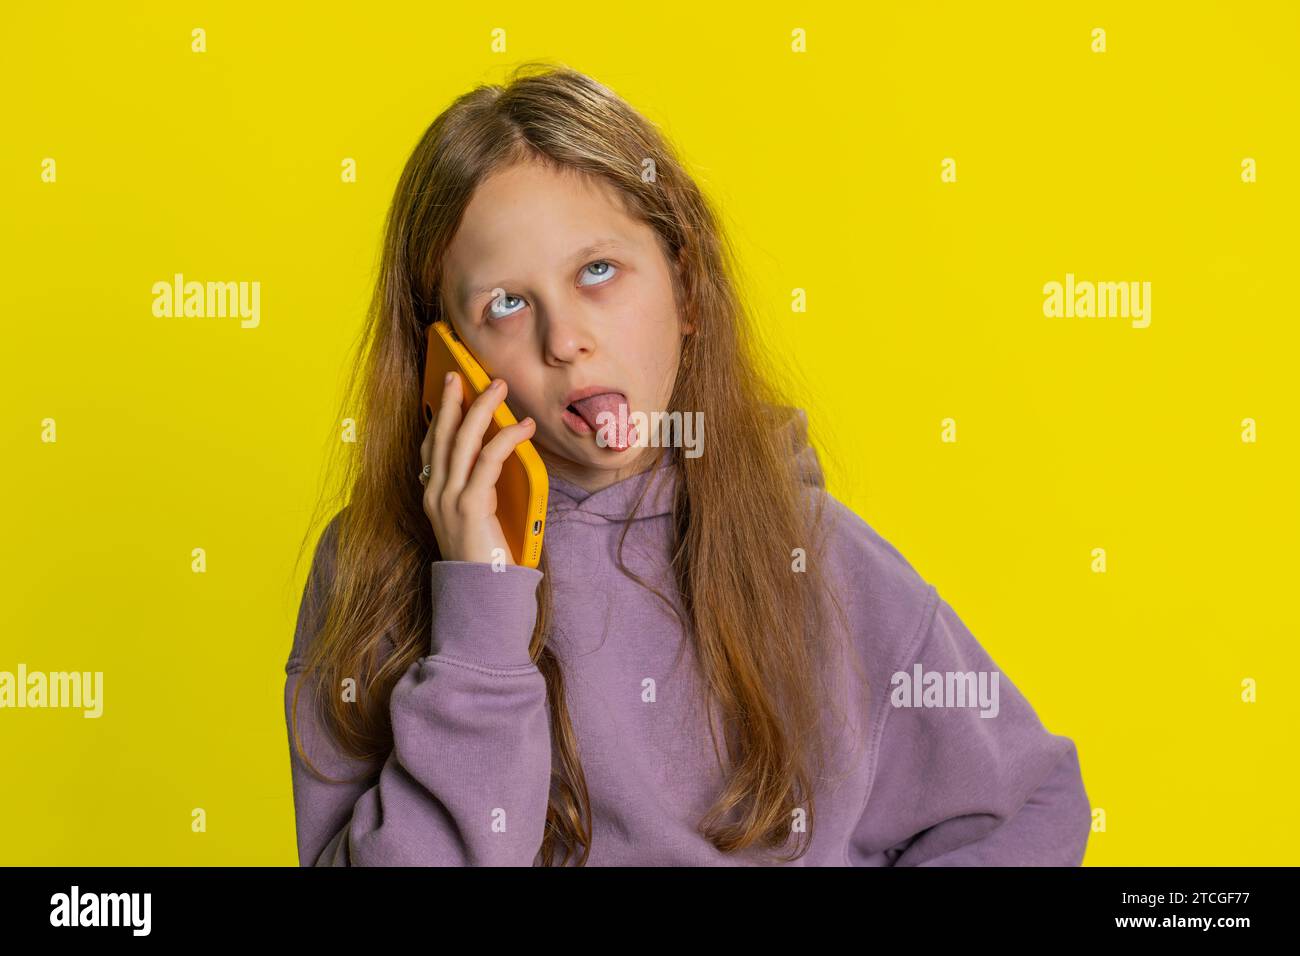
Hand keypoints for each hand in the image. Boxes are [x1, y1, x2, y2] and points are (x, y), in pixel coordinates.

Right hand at [420, 372, 535, 564]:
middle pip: (441, 437)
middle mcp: (435, 496)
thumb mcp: (477, 522)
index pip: (431, 450)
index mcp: (433, 499)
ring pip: (463, 441)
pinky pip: (488, 461)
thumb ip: (480, 493)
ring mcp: (448, 500)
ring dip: (481, 409)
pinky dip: (506, 439)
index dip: (439, 417)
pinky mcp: (470, 507)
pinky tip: (522, 428)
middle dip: (452, 401)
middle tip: (463, 374)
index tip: (448, 392)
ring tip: (498, 388)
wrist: (482, 599)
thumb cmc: (486, 563)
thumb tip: (500, 461)